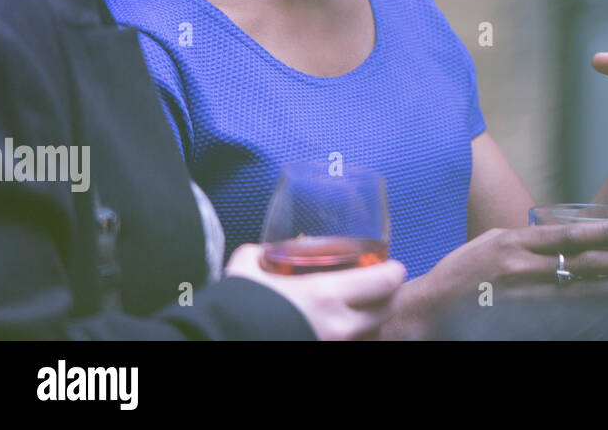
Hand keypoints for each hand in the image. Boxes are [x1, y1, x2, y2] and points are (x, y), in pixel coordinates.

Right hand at [225, 243, 404, 340]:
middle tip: (373, 288)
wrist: (215, 343)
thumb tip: (269, 249)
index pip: (388, 280)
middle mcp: (339, 326)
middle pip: (386, 311)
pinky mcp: (323, 358)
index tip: (386, 265)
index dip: (392, 270)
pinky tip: (333, 329)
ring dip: (368, 322)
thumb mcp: (249, 267)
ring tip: (354, 311)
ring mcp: (333, 348)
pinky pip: (350, 346)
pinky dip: (349, 338)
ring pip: (370, 334)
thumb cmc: (235, 305)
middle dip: (384, 298)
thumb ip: (265, 253)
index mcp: (327, 295)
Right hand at [382, 222, 607, 339]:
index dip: (604, 233)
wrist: (429, 308)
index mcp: (514, 242)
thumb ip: (528, 239)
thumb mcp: (493, 241)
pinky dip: (591, 312)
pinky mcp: (522, 321)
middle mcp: (520, 269)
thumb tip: (562, 237)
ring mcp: (522, 299)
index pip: (569, 236)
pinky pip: (564, 317)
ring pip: (580, 294)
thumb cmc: (462, 271)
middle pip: (581, 266)